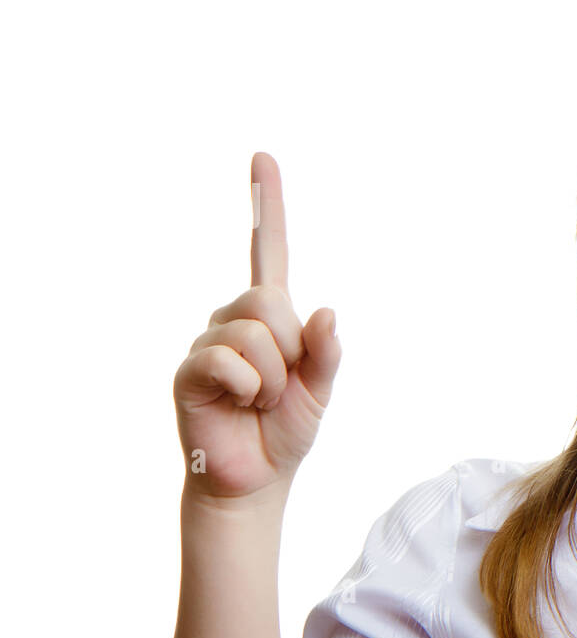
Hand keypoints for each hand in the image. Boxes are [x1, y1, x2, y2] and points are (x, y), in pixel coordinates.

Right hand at [173, 152, 341, 504]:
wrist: (256, 480)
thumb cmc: (286, 431)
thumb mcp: (321, 389)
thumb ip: (327, 352)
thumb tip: (327, 312)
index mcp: (271, 318)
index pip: (268, 252)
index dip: (266, 207)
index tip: (262, 157)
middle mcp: (235, 319)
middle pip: (271, 298)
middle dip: (290, 347)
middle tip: (281, 384)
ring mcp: (209, 341)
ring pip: (255, 330)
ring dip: (273, 375)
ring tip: (261, 400)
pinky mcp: (190, 369)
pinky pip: (229, 358)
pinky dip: (250, 386)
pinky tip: (241, 404)